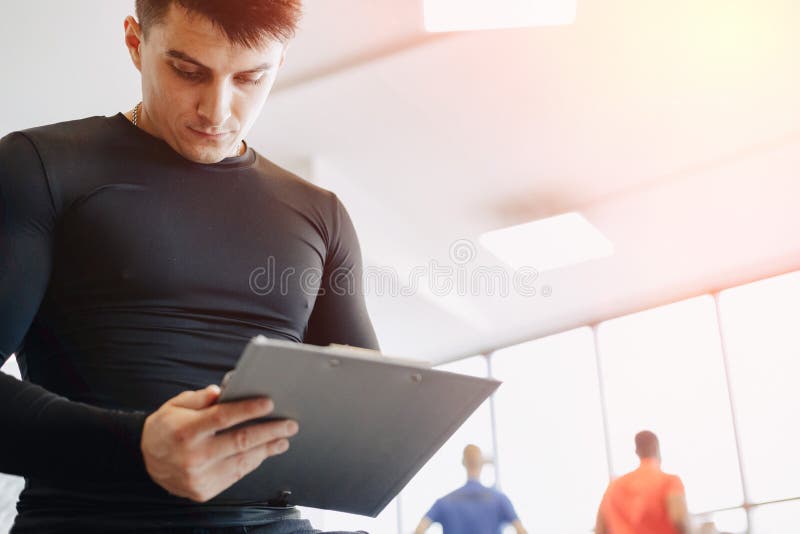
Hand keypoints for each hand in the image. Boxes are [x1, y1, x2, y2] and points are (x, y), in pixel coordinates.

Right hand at [140, 384, 297, 501]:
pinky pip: (236, 475)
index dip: (248, 409)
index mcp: (185, 430)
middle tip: (289, 424)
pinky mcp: (204, 491)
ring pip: (242, 461)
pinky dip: (253, 462)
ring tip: (283, 439)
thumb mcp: (175, 405)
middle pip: (239, 440)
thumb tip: (222, 391)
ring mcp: (198, 477)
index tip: (270, 403)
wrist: (147, 461)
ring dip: (267, 449)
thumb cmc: (166, 428)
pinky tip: (265, 452)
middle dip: (270, 431)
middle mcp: (192, 456)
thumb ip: (199, 398)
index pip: (223, 417)